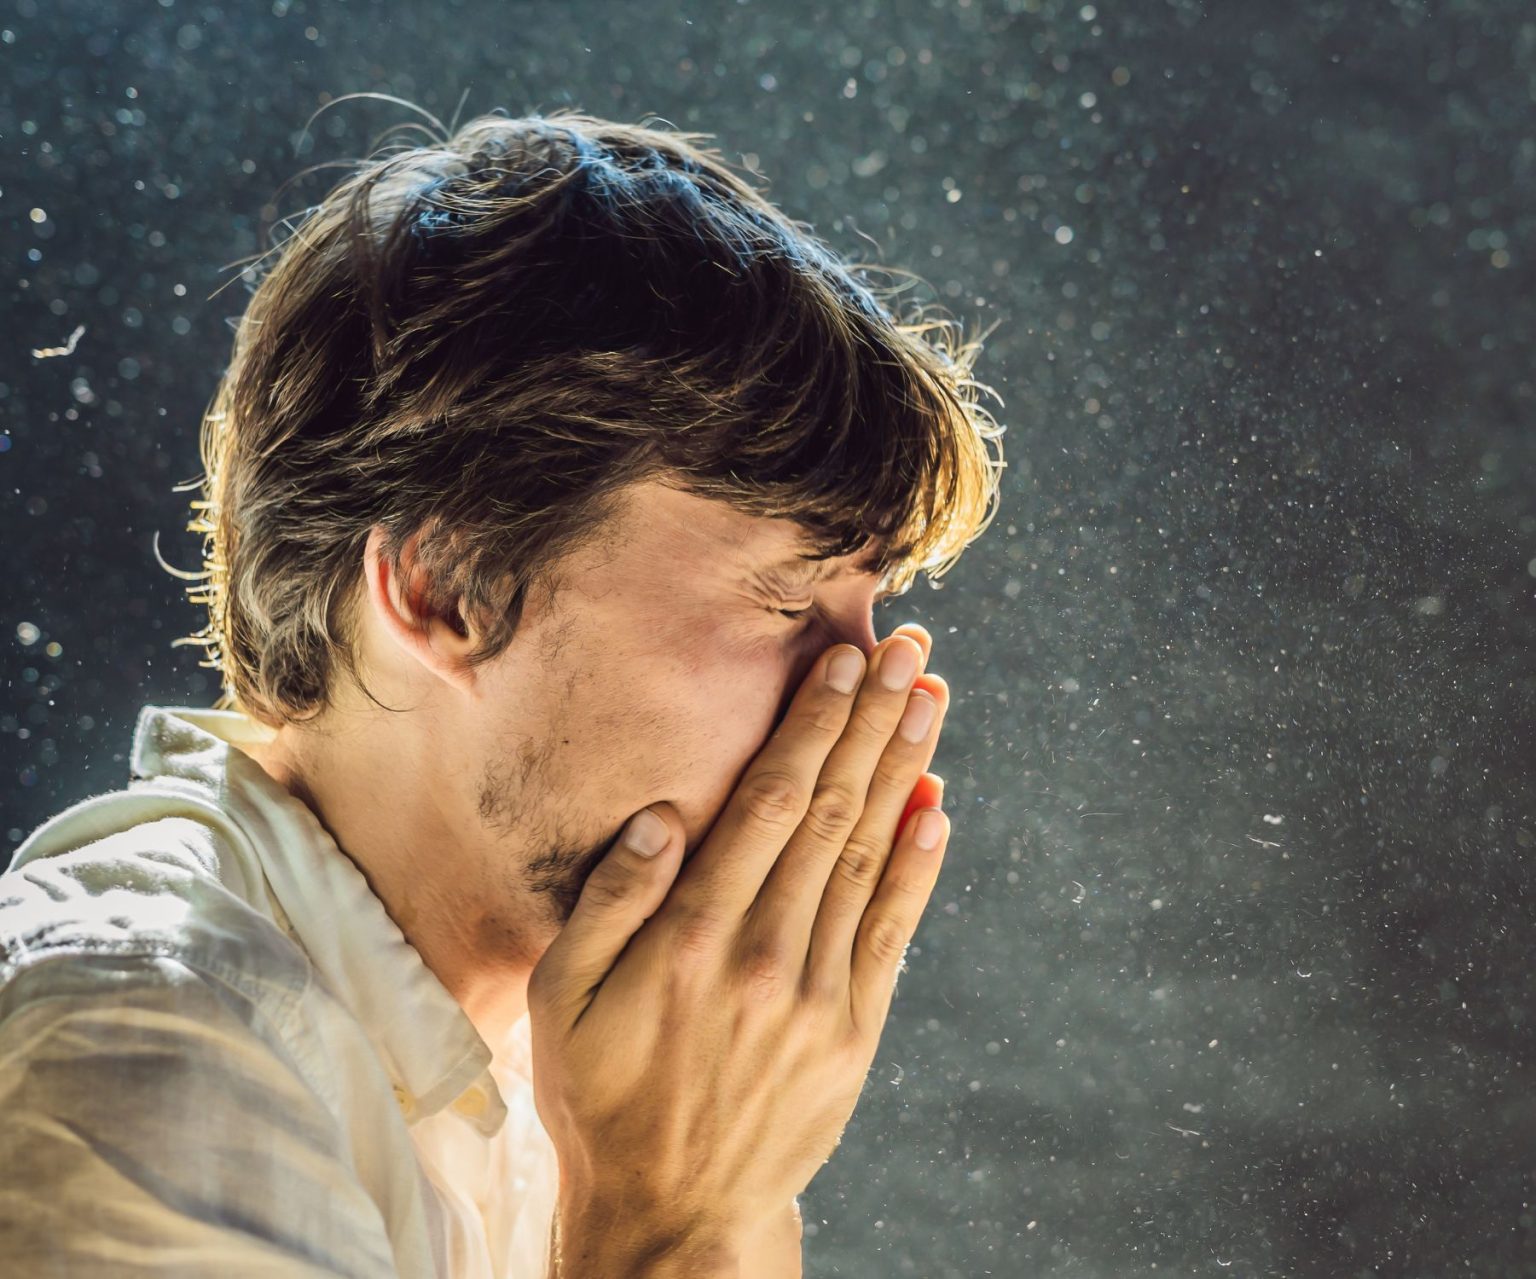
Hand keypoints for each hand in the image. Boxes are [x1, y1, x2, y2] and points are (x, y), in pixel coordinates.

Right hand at [528, 625, 950, 1267]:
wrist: (673, 1212)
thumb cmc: (601, 1094)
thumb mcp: (561, 1001)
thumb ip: (609, 902)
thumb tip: (662, 816)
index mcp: (691, 936)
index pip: (767, 803)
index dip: (809, 725)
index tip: (841, 660)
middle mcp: (764, 954)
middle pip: (831, 812)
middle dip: (871, 721)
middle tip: (908, 648)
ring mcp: (817, 995)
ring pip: (868, 858)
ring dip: (903, 771)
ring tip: (930, 699)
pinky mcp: (852, 1033)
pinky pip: (892, 932)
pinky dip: (917, 866)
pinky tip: (936, 807)